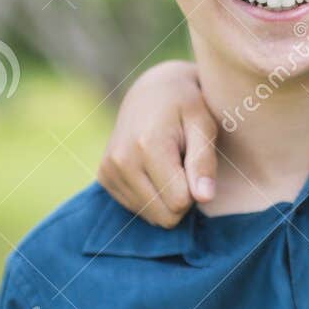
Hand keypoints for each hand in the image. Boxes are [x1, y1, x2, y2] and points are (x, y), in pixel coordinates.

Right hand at [96, 60, 218, 227]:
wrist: (151, 91)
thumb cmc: (187, 106)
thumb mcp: (203, 125)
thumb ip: (204, 162)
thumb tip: (204, 198)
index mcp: (147, 146)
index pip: (180, 202)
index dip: (197, 191)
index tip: (197, 166)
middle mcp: (121, 161)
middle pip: (165, 216)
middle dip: (183, 199)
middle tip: (186, 166)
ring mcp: (109, 171)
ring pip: (152, 217)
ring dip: (167, 198)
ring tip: (170, 164)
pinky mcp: (104, 178)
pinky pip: (139, 210)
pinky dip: (152, 196)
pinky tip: (155, 169)